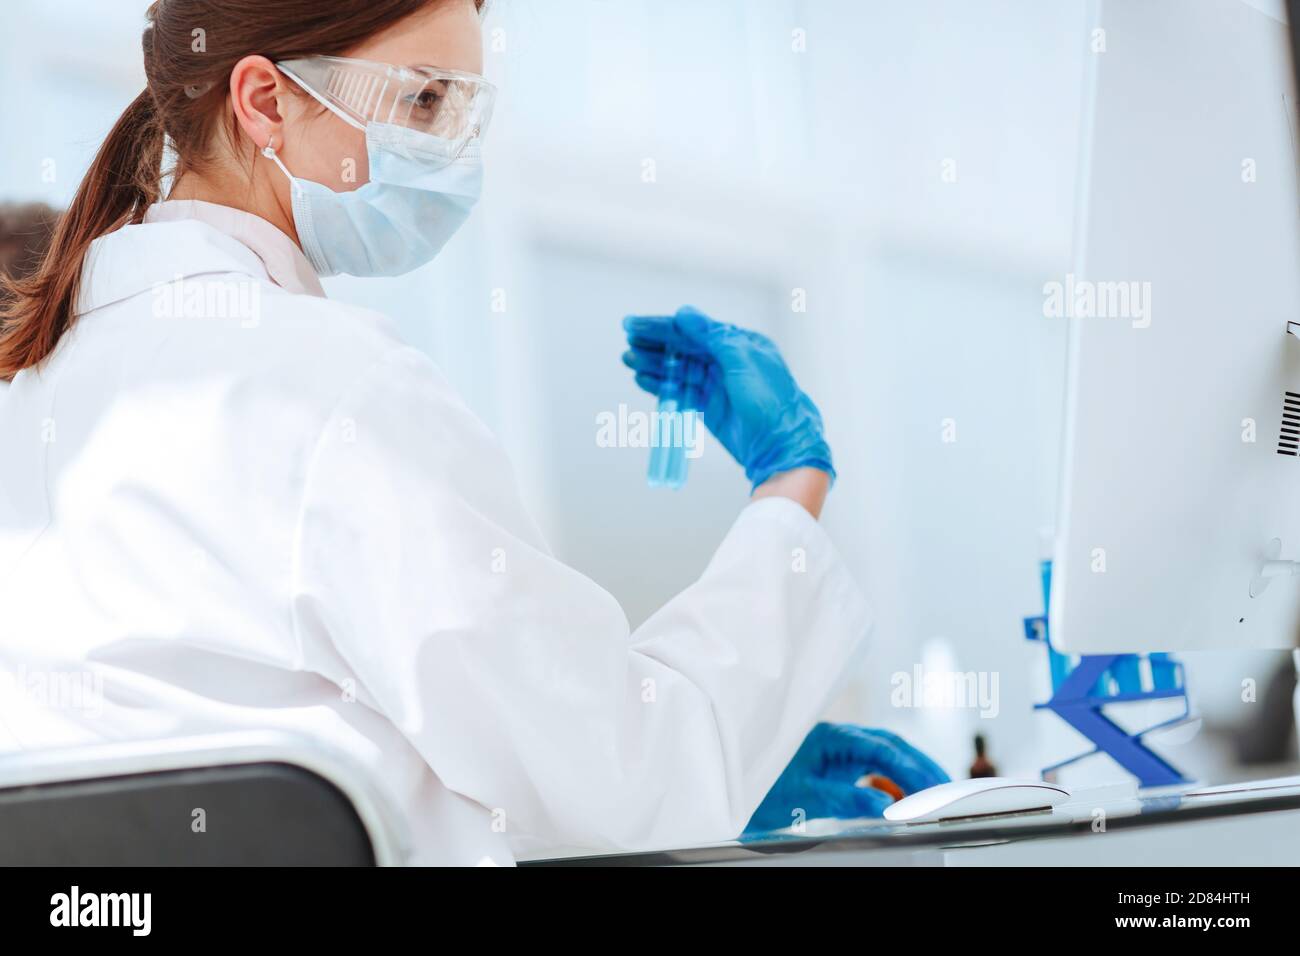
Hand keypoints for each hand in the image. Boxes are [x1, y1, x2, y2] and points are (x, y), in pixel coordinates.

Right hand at [622, 306, 834, 489]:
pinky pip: (681, 391)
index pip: (693, 329)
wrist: (781, 445)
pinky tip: (643, 380)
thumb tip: (685, 313)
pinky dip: (662, 386)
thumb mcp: (743, 360)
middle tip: (627, 343)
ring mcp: (717, 384)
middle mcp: (726, 360)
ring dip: (654, 364)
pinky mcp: (710, 406)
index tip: (634, 325)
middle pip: (683, 347)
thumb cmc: (770, 399)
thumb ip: (713, 336)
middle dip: (654, 344)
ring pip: (679, 369)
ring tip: (629, 360)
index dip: (662, 326)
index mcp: (738, 343)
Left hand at [743, 722, 949, 834]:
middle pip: (890, 746)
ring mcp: (840, 751)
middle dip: (921, 766)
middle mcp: (838, 739)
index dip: (910, 766)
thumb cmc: (764, 791)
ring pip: (886, 756)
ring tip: (937, 793)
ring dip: (912, 772)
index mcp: (829, 737)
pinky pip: (876, 769)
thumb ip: (845, 798)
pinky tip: (908, 798)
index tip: (932, 786)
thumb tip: (886, 802)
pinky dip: (896, 782)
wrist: (736, 794)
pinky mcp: (839, 766)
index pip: (880, 747)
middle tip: (948, 789)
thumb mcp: (804, 797)